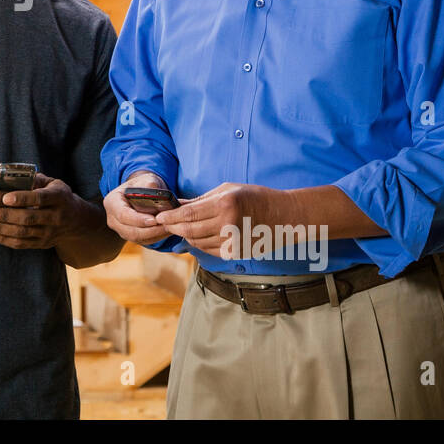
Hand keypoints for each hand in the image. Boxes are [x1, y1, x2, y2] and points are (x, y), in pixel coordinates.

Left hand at [0, 172, 86, 249]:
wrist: (76, 221)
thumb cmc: (58, 195)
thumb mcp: (53, 183)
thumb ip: (35, 179)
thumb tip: (12, 175)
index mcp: (59, 198)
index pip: (39, 198)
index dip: (22, 198)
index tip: (4, 197)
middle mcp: (56, 217)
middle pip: (28, 218)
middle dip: (4, 215)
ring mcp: (49, 233)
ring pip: (22, 233)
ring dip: (0, 229)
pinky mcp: (42, 244)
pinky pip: (21, 244)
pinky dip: (4, 239)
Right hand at [102, 171, 176, 245]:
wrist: (142, 192)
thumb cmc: (143, 185)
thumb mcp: (146, 179)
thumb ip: (149, 184)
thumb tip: (155, 193)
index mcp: (112, 202)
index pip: (123, 215)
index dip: (138, 220)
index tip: (154, 220)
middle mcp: (113, 219)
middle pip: (131, 231)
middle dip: (151, 230)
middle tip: (168, 225)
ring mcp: (121, 230)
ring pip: (139, 238)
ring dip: (156, 234)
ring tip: (171, 226)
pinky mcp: (131, 236)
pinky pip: (144, 241)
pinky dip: (157, 236)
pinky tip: (168, 229)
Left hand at [153, 181, 280, 257]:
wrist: (284, 216)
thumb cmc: (255, 197)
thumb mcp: (228, 189)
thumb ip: (201, 199)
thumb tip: (177, 204)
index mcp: (225, 205)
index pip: (189, 214)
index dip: (170, 216)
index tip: (159, 215)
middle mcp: (228, 225)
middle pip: (189, 230)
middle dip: (173, 227)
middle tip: (163, 222)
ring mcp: (232, 242)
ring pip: (197, 242)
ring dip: (184, 235)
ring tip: (178, 227)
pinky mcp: (235, 253)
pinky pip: (208, 250)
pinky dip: (198, 243)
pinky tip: (195, 236)